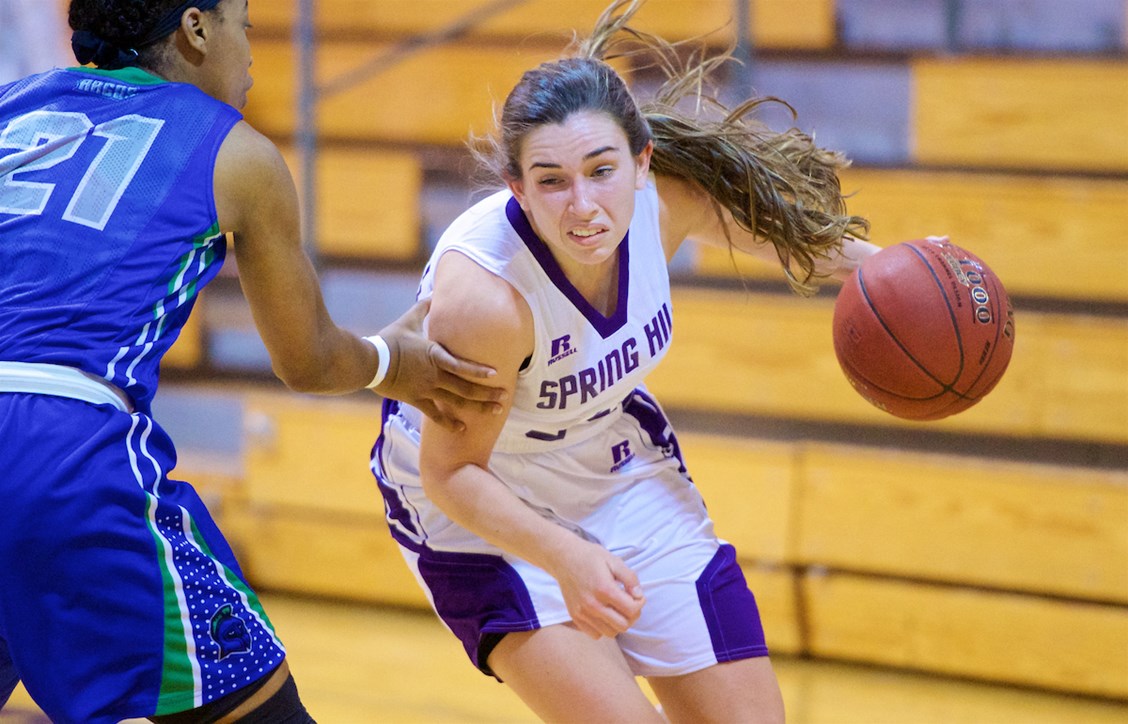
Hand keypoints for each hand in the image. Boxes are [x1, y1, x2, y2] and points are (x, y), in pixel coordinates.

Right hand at [374, 299, 504, 430]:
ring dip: (477, 408)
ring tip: (495, 412)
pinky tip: (462, 428)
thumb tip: (433, 294)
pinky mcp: (416, 399)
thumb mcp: (408, 320)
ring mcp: (426, 389)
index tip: (496, 374)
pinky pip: (435, 414)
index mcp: (434, 355)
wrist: (370, 362)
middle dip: (487, 393)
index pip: (461, 365)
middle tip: (505, 397)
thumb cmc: (389, 339)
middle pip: (466, 387)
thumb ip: (423, 308)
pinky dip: (449, 423)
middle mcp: (434, 375)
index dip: (479, 371)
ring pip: (456, 402)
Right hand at [551, 539, 644, 638]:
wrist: (563, 558)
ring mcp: (582, 612)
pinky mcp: (575, 616)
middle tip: (629, 603)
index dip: (640, 603)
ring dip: (618, 623)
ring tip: (616, 609)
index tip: (637, 595)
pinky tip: (604, 614)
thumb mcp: (614, 560)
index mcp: (604, 589)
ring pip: (610, 633)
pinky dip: (603, 628)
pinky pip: (596, 634)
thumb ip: (630, 578)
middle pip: (623, 625)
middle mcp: (592, 604)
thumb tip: (638, 595)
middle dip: (632, 615)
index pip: (632, 610)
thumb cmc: (590, 557)